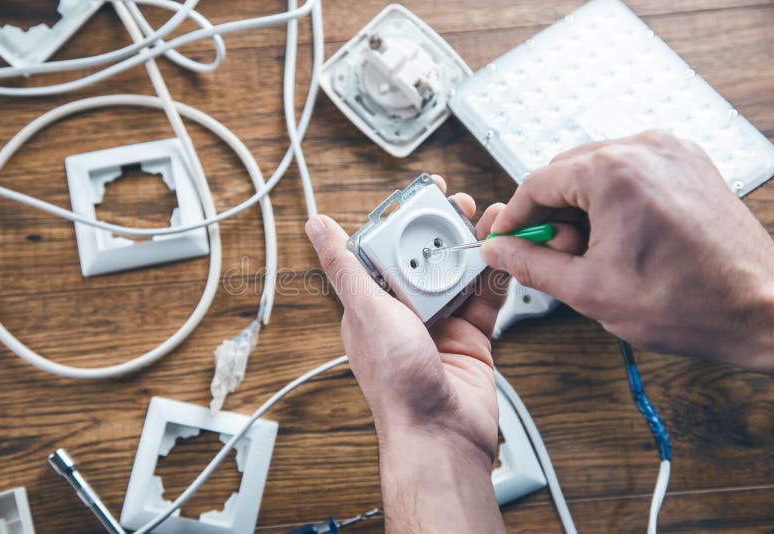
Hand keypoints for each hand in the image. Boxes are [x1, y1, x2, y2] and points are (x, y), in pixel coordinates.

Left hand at [305, 176, 507, 533]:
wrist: (440, 433)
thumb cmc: (395, 384)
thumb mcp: (366, 311)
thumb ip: (346, 265)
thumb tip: (317, 227)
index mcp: (373, 303)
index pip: (388, 248)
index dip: (405, 218)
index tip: (421, 194)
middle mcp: (406, 311)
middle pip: (427, 256)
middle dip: (443, 226)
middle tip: (460, 202)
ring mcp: (441, 323)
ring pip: (458, 272)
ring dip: (473, 244)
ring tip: (488, 217)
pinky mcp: (471, 336)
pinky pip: (484, 297)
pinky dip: (494, 273)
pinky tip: (503, 252)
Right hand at [482, 130, 773, 371]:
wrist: (763, 307)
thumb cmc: (693, 302)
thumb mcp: (590, 290)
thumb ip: (531, 265)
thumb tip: (501, 251)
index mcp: (615, 173)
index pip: (536, 182)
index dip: (515, 218)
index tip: (508, 241)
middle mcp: (645, 149)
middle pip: (565, 173)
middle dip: (552, 216)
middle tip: (558, 258)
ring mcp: (671, 152)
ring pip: (596, 172)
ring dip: (582, 210)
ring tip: (597, 254)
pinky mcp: (687, 163)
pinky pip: (629, 172)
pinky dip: (613, 202)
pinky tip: (622, 240)